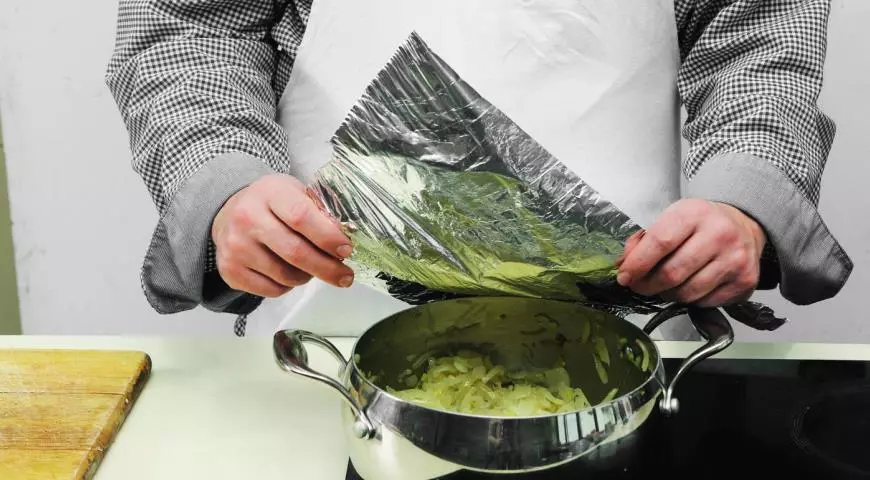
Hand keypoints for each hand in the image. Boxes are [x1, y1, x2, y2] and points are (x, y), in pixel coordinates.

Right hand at [211, 173, 353, 297]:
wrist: (230, 214)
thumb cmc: (273, 204)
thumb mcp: (295, 193)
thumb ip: (319, 213)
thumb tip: (344, 243)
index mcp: (269, 193)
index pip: (302, 217)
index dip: (328, 237)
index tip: (347, 250)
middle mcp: (247, 218)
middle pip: (296, 252)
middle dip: (327, 268)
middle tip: (345, 275)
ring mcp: (236, 246)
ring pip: (286, 276)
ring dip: (308, 277)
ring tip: (313, 267)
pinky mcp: (230, 270)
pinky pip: (272, 290)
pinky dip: (288, 286)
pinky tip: (289, 273)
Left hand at [615, 199, 765, 306]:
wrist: (743, 225)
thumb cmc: (700, 224)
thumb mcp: (671, 218)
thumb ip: (644, 241)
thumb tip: (624, 266)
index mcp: (695, 213)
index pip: (659, 242)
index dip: (637, 264)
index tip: (624, 276)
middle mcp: (719, 235)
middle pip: (672, 273)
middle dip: (648, 285)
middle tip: (639, 286)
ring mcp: (735, 259)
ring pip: (687, 293)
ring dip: (668, 294)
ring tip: (665, 286)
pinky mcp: (745, 281)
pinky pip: (705, 302)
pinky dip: (691, 300)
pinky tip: (690, 286)